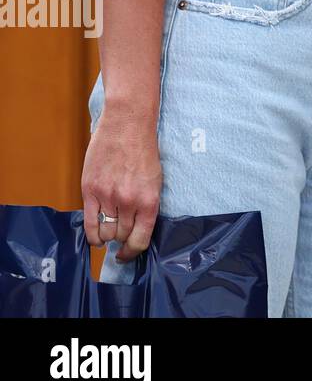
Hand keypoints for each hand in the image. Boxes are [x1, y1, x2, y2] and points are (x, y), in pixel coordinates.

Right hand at [81, 105, 162, 261]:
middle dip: (122, 240)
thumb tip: (138, 229)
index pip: (140, 240)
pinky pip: (88, 223)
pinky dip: (92, 234)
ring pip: (105, 232)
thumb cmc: (144, 150)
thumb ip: (146, 204)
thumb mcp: (155, 179)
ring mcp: (107, 196)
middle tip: (120, 238)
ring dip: (108, 236)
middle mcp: (128, 201)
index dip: (133, 252)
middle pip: (122, 237)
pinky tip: (96, 237)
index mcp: (149, 199)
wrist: (127, 125)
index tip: (128, 255)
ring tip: (110, 231)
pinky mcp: (90, 190)